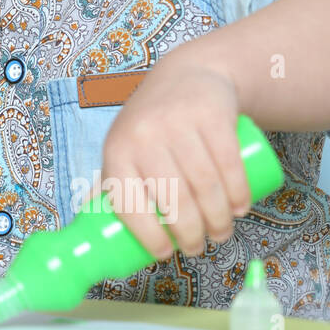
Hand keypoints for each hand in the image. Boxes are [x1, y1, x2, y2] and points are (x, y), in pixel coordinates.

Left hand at [89, 54, 252, 260]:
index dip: (148, 234)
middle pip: (172, 198)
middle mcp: (144, 136)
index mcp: (116, 150)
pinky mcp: (212, 116)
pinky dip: (237, 193)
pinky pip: (228, 164)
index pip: (128, 202)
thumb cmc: (152, 125)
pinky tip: (239, 209)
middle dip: (190, 234)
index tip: (165, 254)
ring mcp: (179, 123)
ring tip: (221, 233)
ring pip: (204, 185)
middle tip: (199, 248)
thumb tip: (90, 223)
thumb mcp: (124, 145)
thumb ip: (111, 181)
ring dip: (218, 219)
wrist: (188, 75)